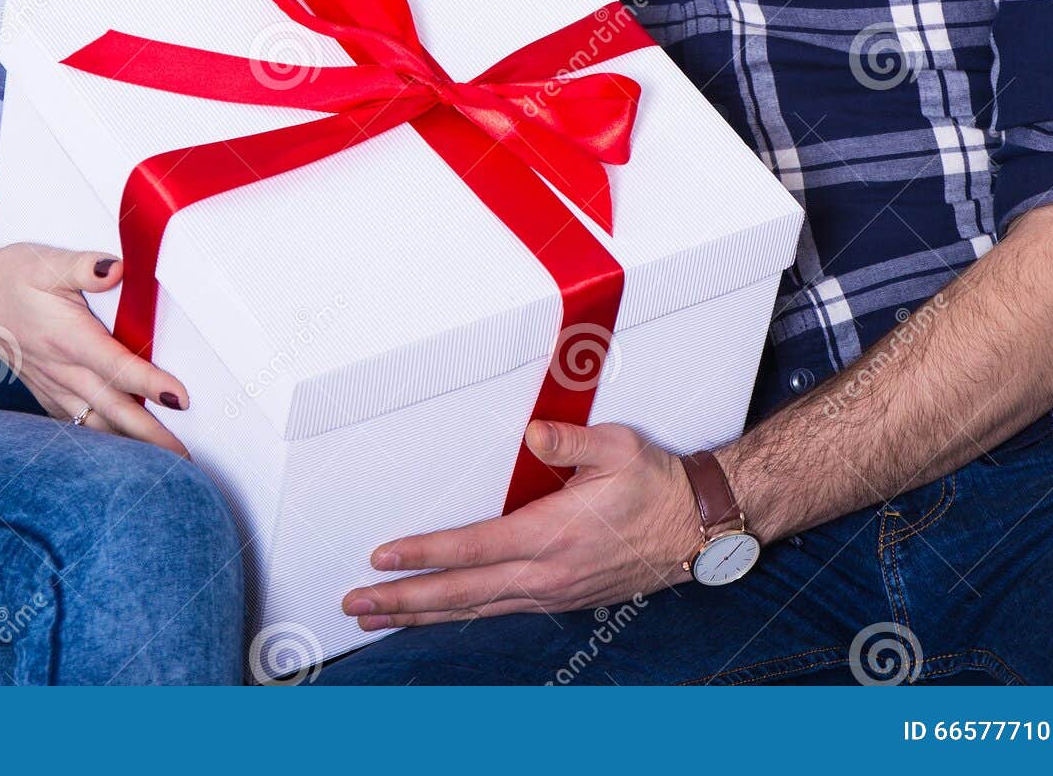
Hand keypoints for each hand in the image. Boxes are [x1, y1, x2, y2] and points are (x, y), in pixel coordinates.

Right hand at [0, 241, 193, 455]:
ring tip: (163, 463)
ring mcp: (53, 385)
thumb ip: (83, 267)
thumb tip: (116, 268)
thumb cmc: (11, 277)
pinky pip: (76, 424)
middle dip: (150, 436)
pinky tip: (120, 452)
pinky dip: (100, 439)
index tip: (180, 400)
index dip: (150, 384)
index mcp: (69, 338)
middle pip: (113, 409)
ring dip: (128, 446)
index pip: (117, 367)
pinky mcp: (47, 391)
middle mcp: (62, 369)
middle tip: (184, 457)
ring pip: (95, 423)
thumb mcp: (46, 262)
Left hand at [340, 420, 701, 629]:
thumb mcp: (618, 448)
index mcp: (554, 536)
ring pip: (476, 609)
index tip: (383, 559)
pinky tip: (440, 613)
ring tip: (380, 618)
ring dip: (424, 615)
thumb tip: (532, 434)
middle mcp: (548, 574)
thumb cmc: (655, 484)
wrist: (696, 528)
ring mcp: (554, 592)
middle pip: (461, 593)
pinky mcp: (561, 598)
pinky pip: (498, 610)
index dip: (424, 556)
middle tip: (356, 606)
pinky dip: (461, 613)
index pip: (473, 549)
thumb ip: (570, 440)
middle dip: (404, 602)